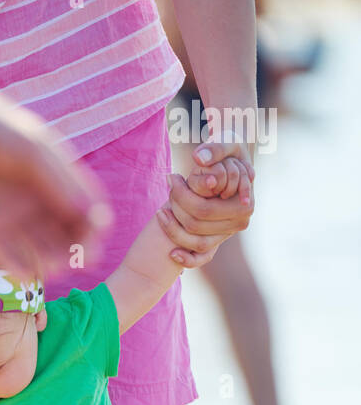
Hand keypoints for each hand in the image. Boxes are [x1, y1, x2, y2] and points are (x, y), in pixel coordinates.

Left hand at [0, 84, 112, 276]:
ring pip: (40, 249)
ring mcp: (14, 217)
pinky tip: (26, 273)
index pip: (86, 208)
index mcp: (57, 179)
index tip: (98, 230)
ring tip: (54, 264)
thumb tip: (90, 213)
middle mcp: (38, 202)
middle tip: (81, 258)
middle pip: (67, 234)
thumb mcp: (33, 150)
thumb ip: (59, 180)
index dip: (95, 222)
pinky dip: (17, 266)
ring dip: (51, 260)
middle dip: (78, 248)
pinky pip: (6, 255)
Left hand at [161, 131, 255, 267]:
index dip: (182, 195)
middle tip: (166, 190)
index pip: (203, 207)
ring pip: (196, 242)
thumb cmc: (230, 153)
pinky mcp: (218, 243)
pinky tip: (172, 253)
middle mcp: (239, 222)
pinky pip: (201, 259)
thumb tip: (198, 158)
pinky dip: (187, 260)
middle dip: (176, 208)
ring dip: (173, 230)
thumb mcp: (227, 144)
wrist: (234, 165)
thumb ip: (214, 149)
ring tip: (160, 210)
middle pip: (197, 224)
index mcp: (243, 203)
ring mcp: (228, 234)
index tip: (170, 178)